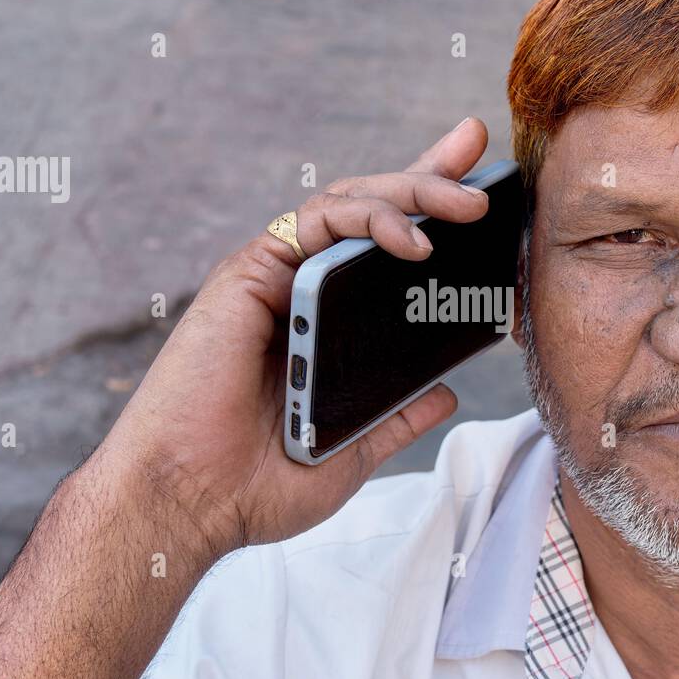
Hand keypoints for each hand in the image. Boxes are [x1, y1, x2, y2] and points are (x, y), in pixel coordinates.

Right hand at [94, 117, 490, 560]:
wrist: (193, 502)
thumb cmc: (256, 484)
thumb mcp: (352, 451)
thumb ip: (396, 418)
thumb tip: (445, 394)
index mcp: (323, 323)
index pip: (381, 252)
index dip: (427, 212)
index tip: (482, 192)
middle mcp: (300, 289)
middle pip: (370, 212)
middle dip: (430, 180)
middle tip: (485, 175)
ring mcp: (276, 278)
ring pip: (349, 203)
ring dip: (413, 192)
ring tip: (469, 204)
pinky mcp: (251, 272)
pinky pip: (315, 222)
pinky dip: (369, 219)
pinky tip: (412, 239)